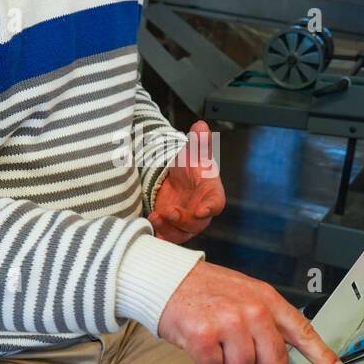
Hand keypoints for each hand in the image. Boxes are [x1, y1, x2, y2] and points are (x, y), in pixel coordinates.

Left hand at [150, 119, 225, 244]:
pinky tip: (147, 229)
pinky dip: (158, 236)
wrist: (176, 179)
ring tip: (154, 217)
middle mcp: (200, 212)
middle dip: (182, 221)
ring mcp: (185, 223)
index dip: (210, 208)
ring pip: (180, 234)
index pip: (216, 204)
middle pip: (196, 224)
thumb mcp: (193, 153)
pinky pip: (167, 238)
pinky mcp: (170, 228)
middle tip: (169, 212)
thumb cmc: (191, 167)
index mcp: (211, 195)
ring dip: (167, 229)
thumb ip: (199, 142)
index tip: (201, 210)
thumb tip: (201, 125)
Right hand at [159, 261, 347, 363]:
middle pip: (274, 362)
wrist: (167, 279)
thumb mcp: (244, 293)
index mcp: (266, 299)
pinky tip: (200, 341)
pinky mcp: (205, 335)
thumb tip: (279, 352)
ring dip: (227, 361)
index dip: (322, 356)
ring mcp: (230, 322)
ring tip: (216, 338)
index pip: (302, 330)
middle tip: (239, 349)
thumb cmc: (204, 289)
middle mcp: (253, 309)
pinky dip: (205, 361)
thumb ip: (266, 319)